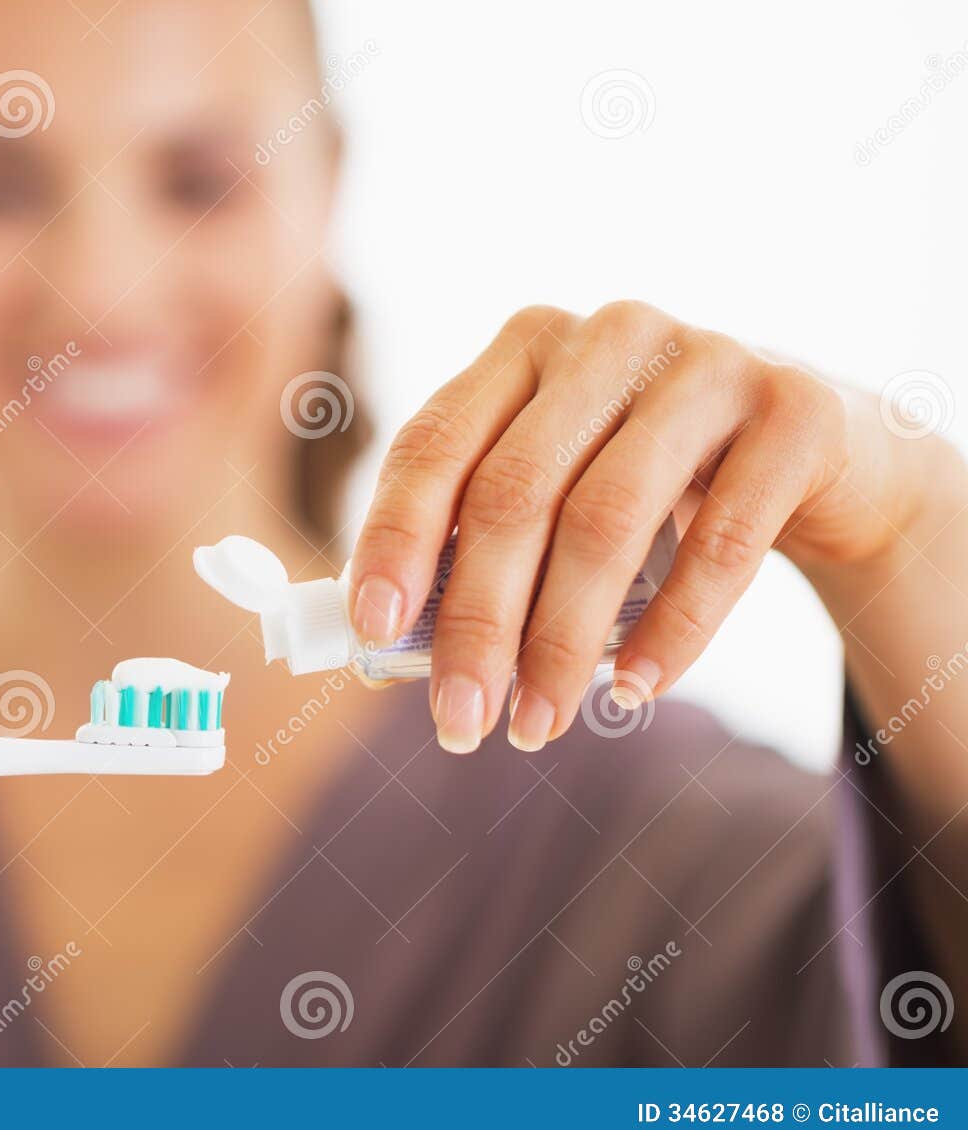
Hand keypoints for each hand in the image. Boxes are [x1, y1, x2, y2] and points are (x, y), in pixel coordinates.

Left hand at [349, 301, 923, 754]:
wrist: (822, 446)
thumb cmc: (655, 481)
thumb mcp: (565, 485)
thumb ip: (485, 539)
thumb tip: (391, 646)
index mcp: (524, 347)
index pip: (433, 443)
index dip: (394, 537)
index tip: (374, 629)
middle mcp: (607, 336)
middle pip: (513, 494)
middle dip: (478, 622)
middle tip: (460, 720)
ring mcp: (706, 364)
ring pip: (605, 521)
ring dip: (561, 643)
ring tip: (536, 725)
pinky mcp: (793, 412)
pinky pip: (720, 544)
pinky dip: (670, 632)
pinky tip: (634, 691)